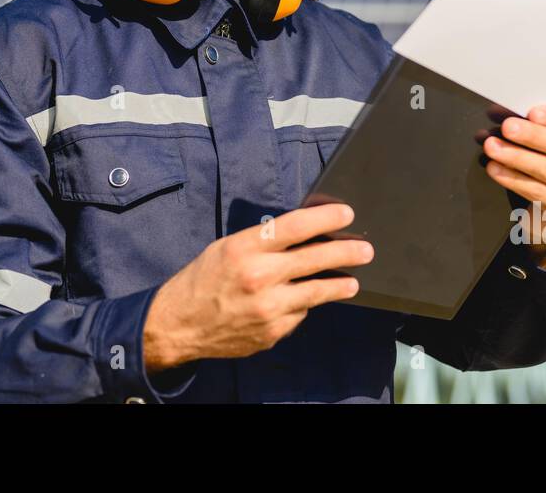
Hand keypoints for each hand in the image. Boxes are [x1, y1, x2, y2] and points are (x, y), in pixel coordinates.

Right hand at [143, 203, 373, 372]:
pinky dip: (301, 307)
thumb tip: (304, 235)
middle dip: (346, 253)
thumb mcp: (227, 247)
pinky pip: (298, 315)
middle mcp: (259, 276)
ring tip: (352, 282)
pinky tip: (298, 302)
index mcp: (245, 248)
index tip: (346, 213)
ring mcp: (268, 308)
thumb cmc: (203, 279)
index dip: (325, 218)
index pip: (295, 226)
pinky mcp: (272, 332)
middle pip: (315, 259)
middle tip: (366, 250)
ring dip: (338, 286)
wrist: (178, 325)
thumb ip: (263, 242)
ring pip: (316, 293)